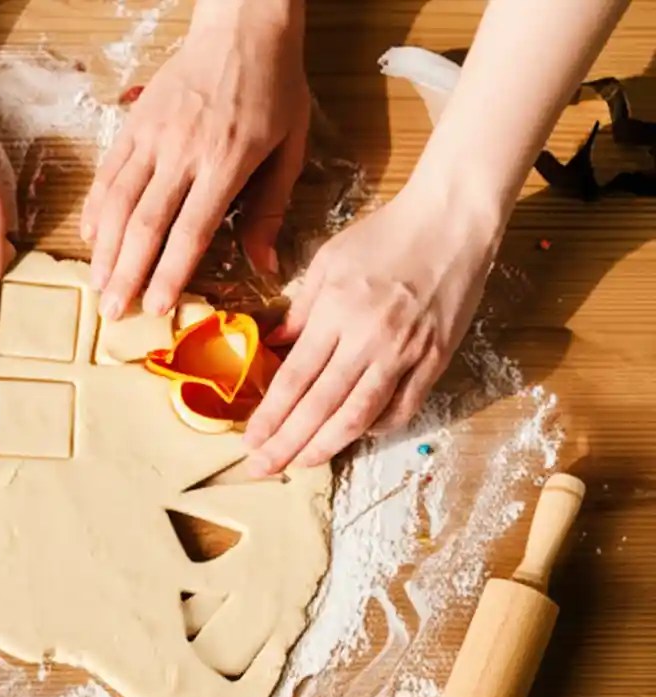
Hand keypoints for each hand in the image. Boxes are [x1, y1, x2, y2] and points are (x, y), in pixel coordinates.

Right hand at [83, 1, 309, 319]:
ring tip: (97, 284)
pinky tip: (91, 236)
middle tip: (114, 311)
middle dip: (127, 273)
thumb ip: (272, 208)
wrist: (243, 27)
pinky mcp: (134, 123)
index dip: (170, 273)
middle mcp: (183, 152)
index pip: (191, 230)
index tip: (156, 307)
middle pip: (146, 224)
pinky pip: (108, 172)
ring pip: (118, 201)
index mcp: (226, 161)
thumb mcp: (291, 146)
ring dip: (105, 249)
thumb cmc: (275, 86)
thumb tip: (265, 265)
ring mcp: (153, 136)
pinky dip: (96, 207)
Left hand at [242, 183, 502, 474]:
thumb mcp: (327, 261)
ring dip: (327, 445)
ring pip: (360, 415)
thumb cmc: (385, 235)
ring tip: (301, 464)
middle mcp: (368, 339)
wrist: (452, 222)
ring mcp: (405, 352)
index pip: (295, 379)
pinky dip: (377, 428)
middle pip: (320, 406)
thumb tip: (275, 347)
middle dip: (288, 443)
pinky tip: (354, 437)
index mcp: (335, 313)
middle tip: (263, 468)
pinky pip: (404, 407)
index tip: (250, 441)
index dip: (270, 416)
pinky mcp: (436, 358)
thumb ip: (300, 309)